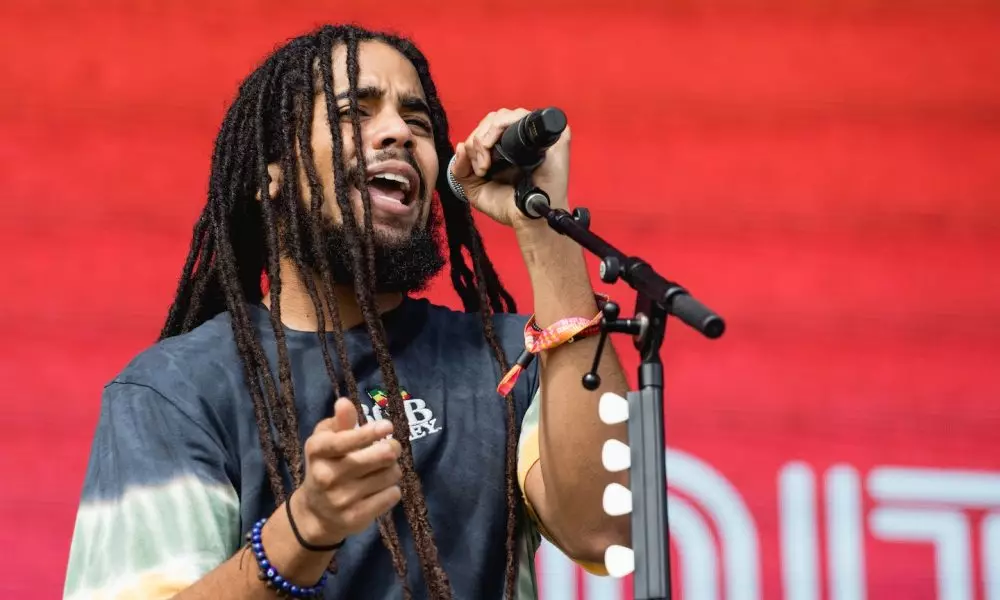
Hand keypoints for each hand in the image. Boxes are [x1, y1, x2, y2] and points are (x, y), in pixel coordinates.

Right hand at [291, 398, 402, 545]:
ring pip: (390, 474)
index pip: (344, 440)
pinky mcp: (356, 518)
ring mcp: (341, 500)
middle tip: (392, 448)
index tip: (387, 426)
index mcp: (317, 451)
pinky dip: (392, 489)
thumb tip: (345, 402)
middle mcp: (327, 476)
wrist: (316, 513)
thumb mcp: (326, 441)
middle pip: (379, 456)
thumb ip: (339, 422)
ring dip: (393, 469)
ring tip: (383, 469)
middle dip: (392, 448)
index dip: (369, 433)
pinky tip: (381, 488)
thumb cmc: (326, 466)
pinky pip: (392, 495)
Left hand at [450, 108, 570, 227]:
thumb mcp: (474, 188)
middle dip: (477, 142)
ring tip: (486, 166)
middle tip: (481, 169)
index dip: (474, 142)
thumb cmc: (508, 206)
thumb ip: (460, 168)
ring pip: (503, 116)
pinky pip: (525, 117)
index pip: (486, 127)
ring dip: (485, 138)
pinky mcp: (551, 135)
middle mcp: (520, 137)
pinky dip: (501, 128)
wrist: (527, 218)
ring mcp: (536, 136)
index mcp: (505, 146)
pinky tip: (495, 153)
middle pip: (492, 119)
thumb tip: (460, 145)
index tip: (475, 168)